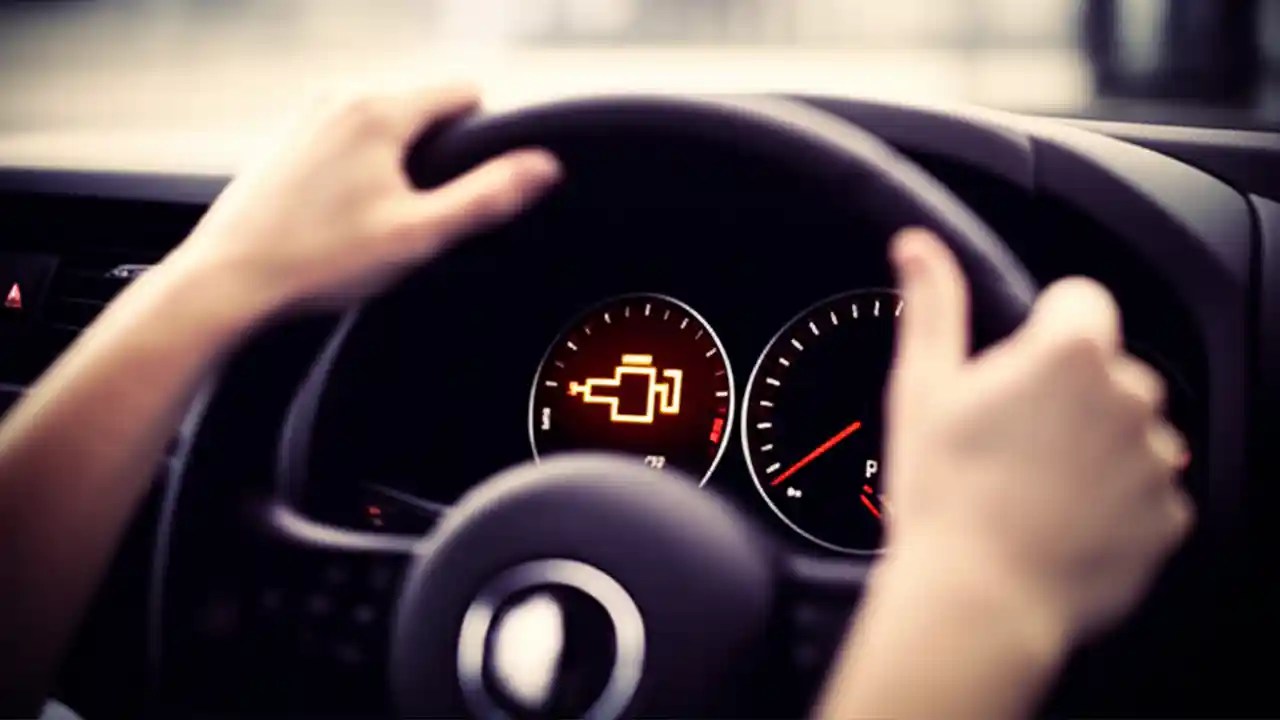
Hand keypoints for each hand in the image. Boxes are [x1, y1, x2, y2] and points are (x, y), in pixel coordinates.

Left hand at [170, 83, 560, 315]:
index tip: (464, 188)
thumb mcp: (418, 235)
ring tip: (375, 221)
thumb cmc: (321, 260)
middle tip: (417, 217)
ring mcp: (307, 115)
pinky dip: (358, 169)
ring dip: (396, 163)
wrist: (227, 281)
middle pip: (423, 109)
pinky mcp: (286, 139)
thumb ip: (487, 197)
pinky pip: (347, 139)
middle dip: (435, 156)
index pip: (464, 93)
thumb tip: (545, 165)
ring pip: (384, 125)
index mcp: (379, 110)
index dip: (481, 139)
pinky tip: (340, 217)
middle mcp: (341, 97)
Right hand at [883, 228, 1191, 644]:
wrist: (976, 599)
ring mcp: (1156, 459)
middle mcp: (1129, 395)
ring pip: (1127, 429)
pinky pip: (1146, 489)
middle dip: (1067, 394)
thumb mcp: (923, 387)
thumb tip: (917, 244)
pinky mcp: (1170, 515)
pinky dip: (1114, 500)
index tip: (1012, 372)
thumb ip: (933, 303)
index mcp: (1069, 353)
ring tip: (1032, 487)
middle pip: (1105, 369)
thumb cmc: (943, 493)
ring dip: (1093, 446)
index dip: (1041, 331)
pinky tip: (1061, 520)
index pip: (1079, 301)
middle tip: (1010, 440)